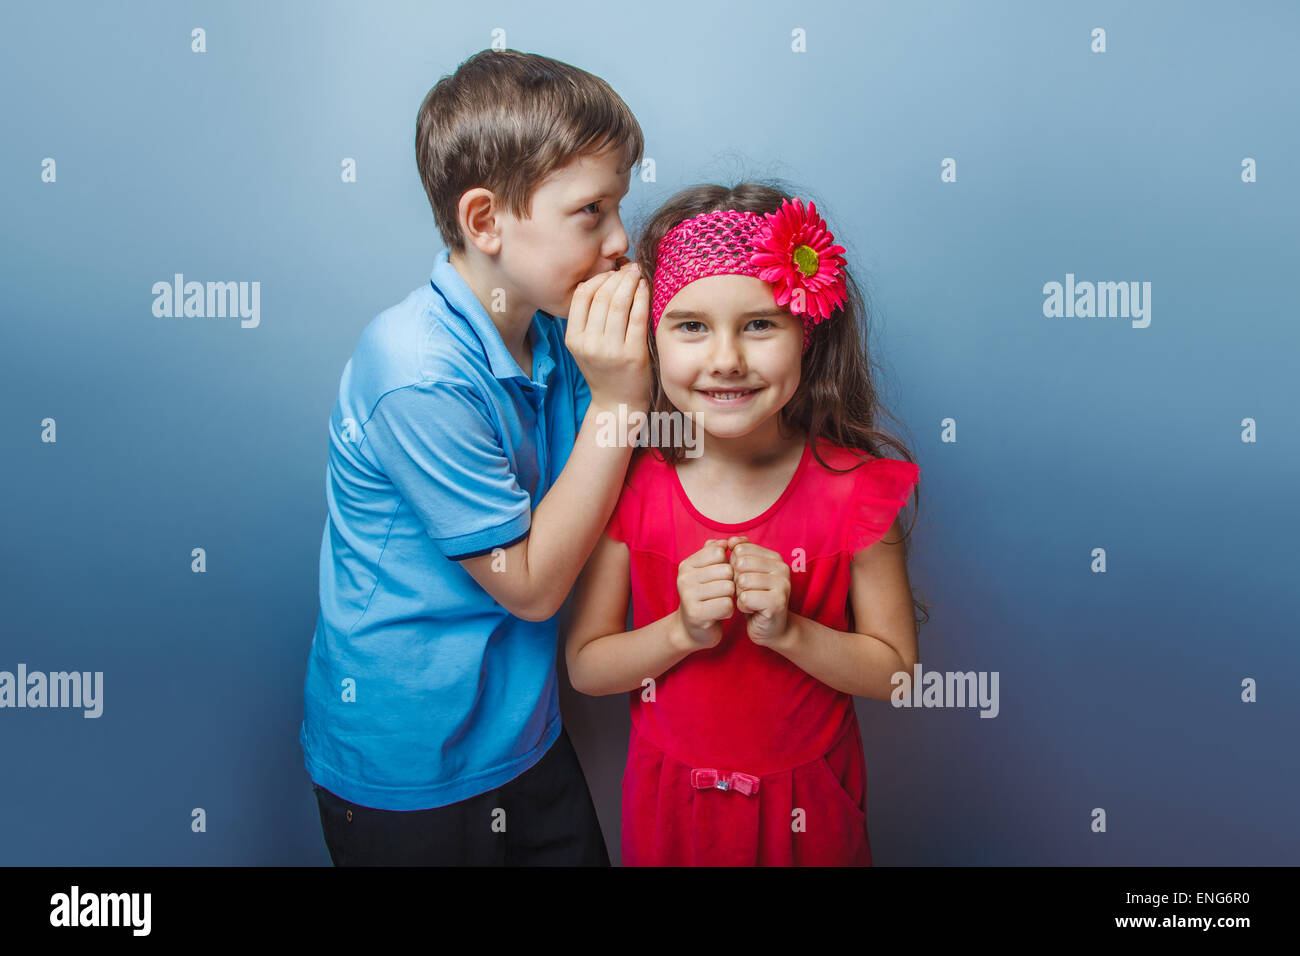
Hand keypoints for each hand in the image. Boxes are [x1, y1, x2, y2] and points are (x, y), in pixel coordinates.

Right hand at [565, 262, 650, 411]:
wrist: (618, 403)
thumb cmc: (604, 368)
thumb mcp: (585, 345)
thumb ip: (587, 318)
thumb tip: (600, 280)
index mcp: (573, 339)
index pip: (581, 296)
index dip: (597, 278)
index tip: (611, 272)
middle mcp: (589, 344)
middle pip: (601, 296)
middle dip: (617, 276)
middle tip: (628, 267)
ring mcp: (611, 350)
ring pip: (619, 303)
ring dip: (630, 282)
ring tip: (637, 273)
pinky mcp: (633, 354)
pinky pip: (638, 316)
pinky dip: (642, 297)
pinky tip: (645, 287)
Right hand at [674, 538, 736, 650]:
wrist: (692, 629)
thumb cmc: (706, 597)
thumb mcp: (709, 571)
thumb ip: (717, 552)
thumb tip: (729, 540)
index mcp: (687, 564)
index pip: (720, 552)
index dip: (727, 565)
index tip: (719, 577)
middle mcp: (684, 577)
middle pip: (727, 571)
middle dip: (731, 583)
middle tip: (720, 594)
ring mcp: (687, 595)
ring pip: (729, 588)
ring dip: (730, 598)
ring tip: (719, 603)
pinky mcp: (696, 613)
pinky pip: (727, 605)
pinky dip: (728, 611)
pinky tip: (719, 614)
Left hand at [726, 536, 791, 646]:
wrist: (770, 629)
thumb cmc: (754, 598)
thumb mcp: (745, 572)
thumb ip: (739, 553)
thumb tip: (731, 540)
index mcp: (774, 557)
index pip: (740, 550)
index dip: (734, 566)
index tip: (745, 579)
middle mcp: (782, 567)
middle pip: (740, 564)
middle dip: (736, 581)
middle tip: (747, 592)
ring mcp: (782, 584)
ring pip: (742, 581)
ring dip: (739, 595)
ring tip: (751, 601)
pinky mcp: (778, 602)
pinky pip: (745, 598)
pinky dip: (743, 607)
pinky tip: (753, 611)